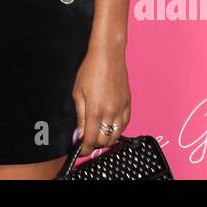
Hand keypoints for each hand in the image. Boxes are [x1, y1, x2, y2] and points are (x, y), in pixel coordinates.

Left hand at [71, 43, 130, 160]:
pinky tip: (110, 126)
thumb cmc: (90, 70)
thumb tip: (79, 134)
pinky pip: (125, 124)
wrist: (108, 55)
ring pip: (116, 135)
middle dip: (94, 144)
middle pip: (104, 140)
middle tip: (87, 140)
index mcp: (95, 110)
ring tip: (98, 133)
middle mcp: (110, 112)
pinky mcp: (128, 104)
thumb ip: (79, 116)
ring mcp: (121, 108)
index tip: (81, 151)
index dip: (85, 149)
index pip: (90, 139)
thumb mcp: (78, 93)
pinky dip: (117, 129)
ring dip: (106, 138)